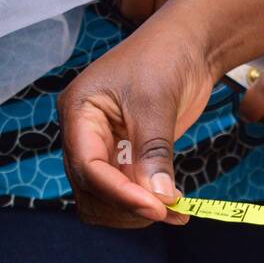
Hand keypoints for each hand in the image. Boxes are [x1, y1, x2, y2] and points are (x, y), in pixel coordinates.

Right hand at [58, 0, 263, 227]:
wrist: (184, 49)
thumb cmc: (163, 60)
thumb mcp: (156, 104)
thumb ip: (154, 152)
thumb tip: (158, 197)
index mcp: (79, 113)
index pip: (88, 167)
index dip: (120, 194)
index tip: (156, 208)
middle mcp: (83, 135)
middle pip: (91, 191)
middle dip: (127, 206)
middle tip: (169, 211)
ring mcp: (103, 149)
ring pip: (105, 200)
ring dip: (137, 213)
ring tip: (177, 212)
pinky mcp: (125, 158)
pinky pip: (128, 193)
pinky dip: (149, 205)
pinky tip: (176, 208)